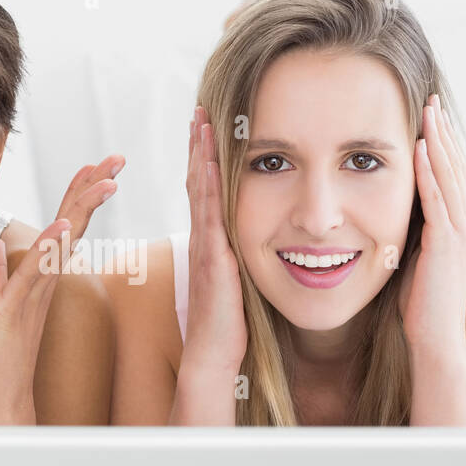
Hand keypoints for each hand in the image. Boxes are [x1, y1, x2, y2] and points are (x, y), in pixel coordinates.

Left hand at [0, 155, 123, 424]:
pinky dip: (49, 249)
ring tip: (103, 180)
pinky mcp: (16, 311)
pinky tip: (63, 226)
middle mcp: (44, 284)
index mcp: (41, 280)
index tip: (95, 166)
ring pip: (61, 243)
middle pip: (72, 225)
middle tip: (116, 159)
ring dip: (81, 210)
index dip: (78, 195)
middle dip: (92, 189)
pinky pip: (35, 275)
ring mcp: (34, 296)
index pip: (63, 226)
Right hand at [182, 106, 246, 375]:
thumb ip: (244, 263)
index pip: (207, 193)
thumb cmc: (230, 327)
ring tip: (199, 120)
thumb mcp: (241, 285)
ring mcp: (203, 245)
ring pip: (199, 189)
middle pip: (198, 182)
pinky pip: (208, 210)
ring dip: (199, 153)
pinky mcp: (210, 254)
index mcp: (211, 244)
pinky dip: (205, 181)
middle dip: (198, 146)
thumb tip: (267, 247)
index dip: (205, 161)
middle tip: (199, 111)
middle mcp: (203, 238)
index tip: (207, 130)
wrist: (214, 355)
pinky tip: (206, 158)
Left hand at [397, 95, 465, 358]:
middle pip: (454, 166)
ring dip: (439, 141)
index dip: (439, 143)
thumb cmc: (419, 304)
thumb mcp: (411, 256)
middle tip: (430, 98)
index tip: (426, 113)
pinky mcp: (448, 244)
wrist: (434, 340)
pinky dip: (432, 172)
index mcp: (455, 224)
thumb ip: (409, 230)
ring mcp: (459, 232)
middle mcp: (464, 222)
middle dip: (441, 131)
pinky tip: (423, 148)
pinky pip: (439, 199)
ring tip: (428, 111)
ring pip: (450, 176)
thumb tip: (388, 209)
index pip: (448, 173)